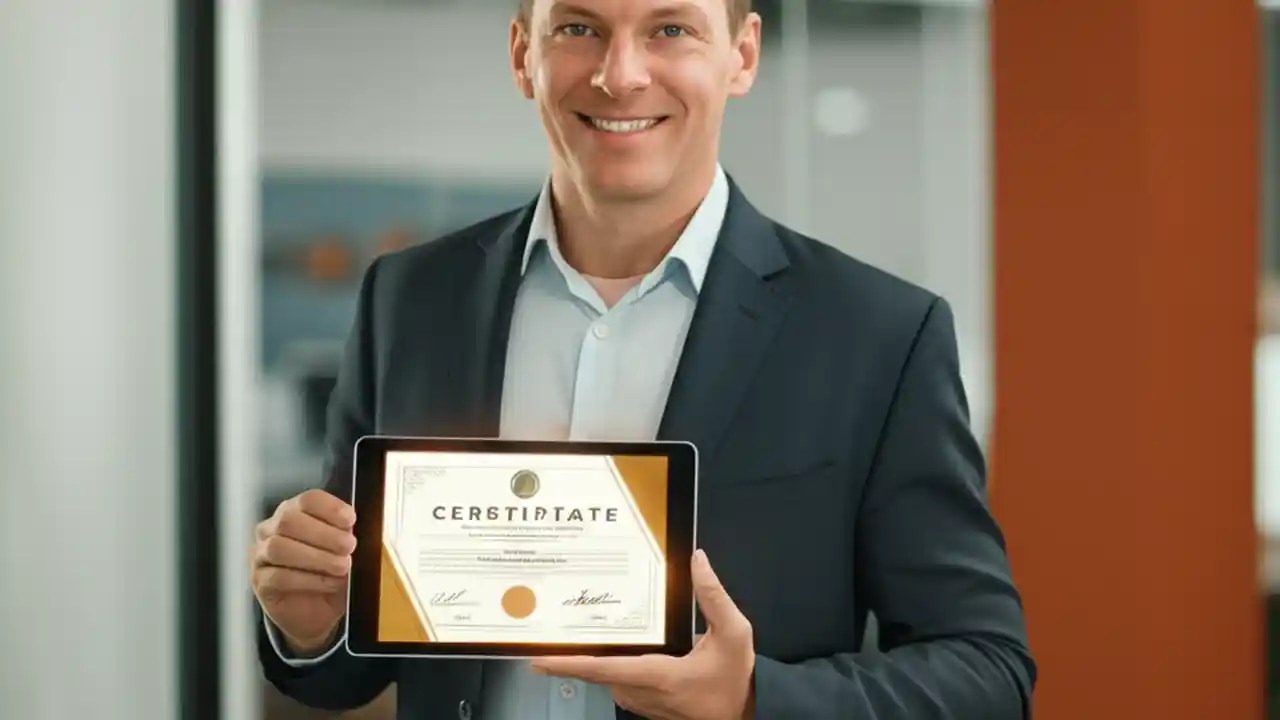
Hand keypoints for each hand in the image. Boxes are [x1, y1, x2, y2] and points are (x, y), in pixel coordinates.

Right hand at [251, 489, 357, 656]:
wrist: (315, 612)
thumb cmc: (328, 575)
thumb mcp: (342, 552)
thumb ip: (346, 536)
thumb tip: (355, 530)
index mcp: (294, 512)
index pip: (307, 500)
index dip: (330, 507)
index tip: (350, 520)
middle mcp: (272, 529)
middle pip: (289, 520)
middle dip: (324, 534)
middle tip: (348, 547)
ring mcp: (261, 555)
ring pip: (280, 547)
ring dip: (316, 557)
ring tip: (341, 566)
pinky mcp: (260, 581)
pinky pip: (278, 577)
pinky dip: (309, 580)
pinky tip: (329, 583)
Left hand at [531, 550, 755, 719]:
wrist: (746, 714)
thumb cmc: (737, 678)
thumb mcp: (735, 633)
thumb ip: (713, 596)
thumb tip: (697, 560)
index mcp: (660, 676)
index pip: (603, 669)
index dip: (568, 663)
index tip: (540, 658)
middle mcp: (643, 694)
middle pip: (597, 673)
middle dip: (573, 655)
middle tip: (553, 631)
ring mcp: (643, 705)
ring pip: (605, 680)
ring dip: (593, 661)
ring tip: (577, 635)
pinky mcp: (645, 708)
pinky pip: (617, 686)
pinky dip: (608, 669)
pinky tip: (612, 650)